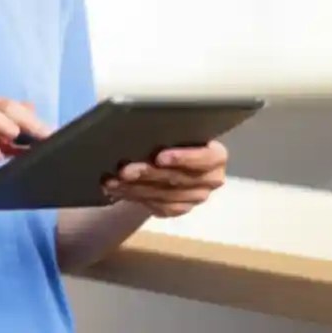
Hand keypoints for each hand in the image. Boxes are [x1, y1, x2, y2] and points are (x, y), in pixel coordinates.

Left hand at [101, 141, 227, 217]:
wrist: (176, 157)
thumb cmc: (176, 135)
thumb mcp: (178, 129)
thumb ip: (171, 130)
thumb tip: (143, 123)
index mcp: (216, 156)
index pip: (207, 158)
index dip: (184, 158)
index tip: (159, 157)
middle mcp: (211, 179)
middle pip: (179, 179)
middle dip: (148, 174)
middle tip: (124, 170)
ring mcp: (197, 197)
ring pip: (165, 196)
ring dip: (136, 189)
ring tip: (114, 181)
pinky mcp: (181, 209)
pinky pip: (158, 207)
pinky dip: (136, 198)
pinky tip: (119, 191)